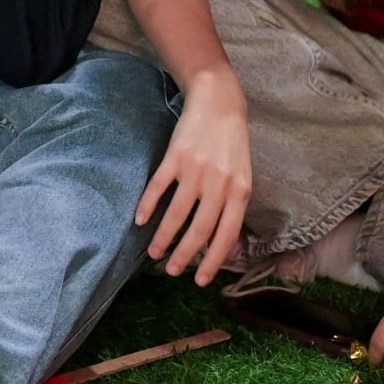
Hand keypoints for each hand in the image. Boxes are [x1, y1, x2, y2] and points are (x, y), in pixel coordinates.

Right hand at [135, 76, 251, 282]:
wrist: (219, 103)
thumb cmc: (232, 144)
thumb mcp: (243, 176)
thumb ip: (233, 205)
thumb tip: (223, 241)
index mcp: (240, 192)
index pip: (226, 235)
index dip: (213, 260)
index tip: (200, 280)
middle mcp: (219, 184)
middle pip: (199, 229)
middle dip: (185, 255)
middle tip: (172, 272)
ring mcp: (195, 171)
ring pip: (177, 213)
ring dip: (164, 237)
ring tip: (155, 252)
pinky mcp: (175, 157)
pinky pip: (159, 188)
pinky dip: (149, 206)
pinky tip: (141, 220)